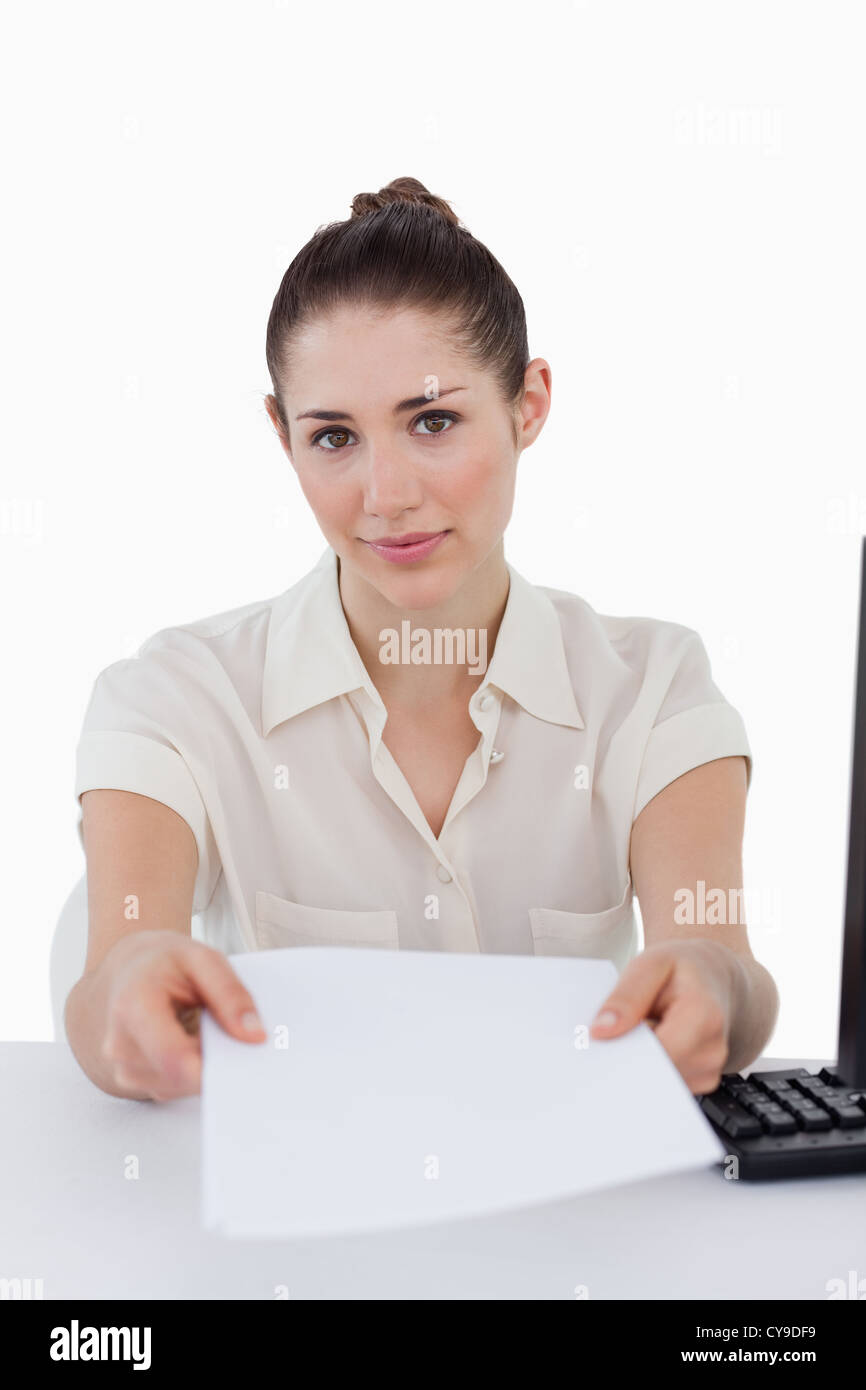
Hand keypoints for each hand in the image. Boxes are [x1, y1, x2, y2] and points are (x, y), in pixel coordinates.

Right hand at [92, 929, 266, 1100]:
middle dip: (217, 1060)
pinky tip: (198, 1043)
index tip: (249, 1050)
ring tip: (209, 1029)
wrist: (132, 972)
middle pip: (182, 1076)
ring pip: (182, 1086)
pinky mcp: (135, 1082)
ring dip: (205, 1064)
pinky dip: (194, 1070)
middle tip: (239, 1033)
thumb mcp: (204, 960)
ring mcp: (125, 1068)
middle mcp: (121, 1045)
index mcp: (134, 1006)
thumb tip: (255, 1035)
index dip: (214, 1063)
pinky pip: (177, 1088)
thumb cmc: (167, 964)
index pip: (174, 1057)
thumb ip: (230, 994)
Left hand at [590, 939, 738, 1093]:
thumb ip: (626, 996)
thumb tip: (601, 1030)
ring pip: (653, 1083)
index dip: (623, 1049)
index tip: (598, 1040)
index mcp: (704, 1017)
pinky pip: (660, 1085)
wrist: (713, 980)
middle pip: (653, 1073)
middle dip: (624, 1057)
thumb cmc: (681, 972)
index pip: (657, 1052)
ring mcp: (707, 1072)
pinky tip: (644, 1045)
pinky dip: (645, 1067)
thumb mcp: (651, 964)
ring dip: (634, 1061)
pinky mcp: (698, 1083)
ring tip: (634, 1032)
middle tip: (607, 1035)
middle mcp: (711, 1051)